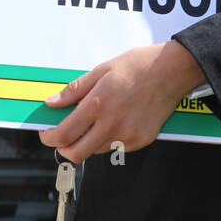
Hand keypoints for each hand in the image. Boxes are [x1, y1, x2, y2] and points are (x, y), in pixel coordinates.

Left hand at [38, 40, 206, 162]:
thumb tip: (52, 103)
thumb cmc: (139, 66)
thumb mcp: (101, 70)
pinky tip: (114, 122)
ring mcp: (127, 136)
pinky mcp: (141, 141)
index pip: (64, 134)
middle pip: (76, 154)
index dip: (49, 137)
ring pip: (96, 151)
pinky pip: (116, 148)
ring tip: (93, 122)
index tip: (47, 133)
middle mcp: (111, 125)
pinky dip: (108, 139)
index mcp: (98, 105)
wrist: (173, 71)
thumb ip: (75, 90)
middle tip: (62, 137)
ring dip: (87, 142)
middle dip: (63, 148)